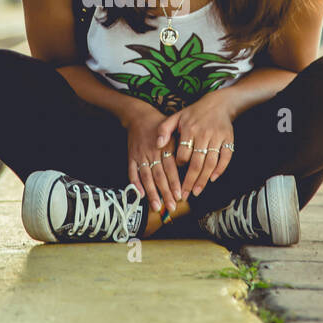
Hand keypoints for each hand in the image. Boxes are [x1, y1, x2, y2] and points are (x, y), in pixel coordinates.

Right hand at [122, 101, 180, 216]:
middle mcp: (152, 152)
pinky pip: (132, 172)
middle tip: (171, 206)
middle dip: (165, 193)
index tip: (180, 196)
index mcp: (165, 146)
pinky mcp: (131, 157)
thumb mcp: (174, 132)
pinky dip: (135, 183)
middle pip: (159, 175)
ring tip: (157, 206)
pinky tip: (140, 194)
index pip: (171, 168)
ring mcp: (140, 155)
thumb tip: (190, 164)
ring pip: (146, 176)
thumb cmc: (161, 126)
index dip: (175, 183)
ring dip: (151, 192)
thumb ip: (181, 147)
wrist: (139, 116)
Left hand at [154, 92, 234, 198]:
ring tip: (196, 191)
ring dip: (204, 179)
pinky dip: (220, 169)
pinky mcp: (229, 140)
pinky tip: (213, 179)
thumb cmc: (195, 112)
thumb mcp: (176, 116)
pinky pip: (226, 158)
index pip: (182, 153)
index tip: (176, 172)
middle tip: (184, 195)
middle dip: (190, 181)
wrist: (219, 103)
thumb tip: (156, 144)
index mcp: (189, 129)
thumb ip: (164, 129)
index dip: (179, 165)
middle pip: (197, 162)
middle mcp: (204, 134)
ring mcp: (217, 138)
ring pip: (211, 163)